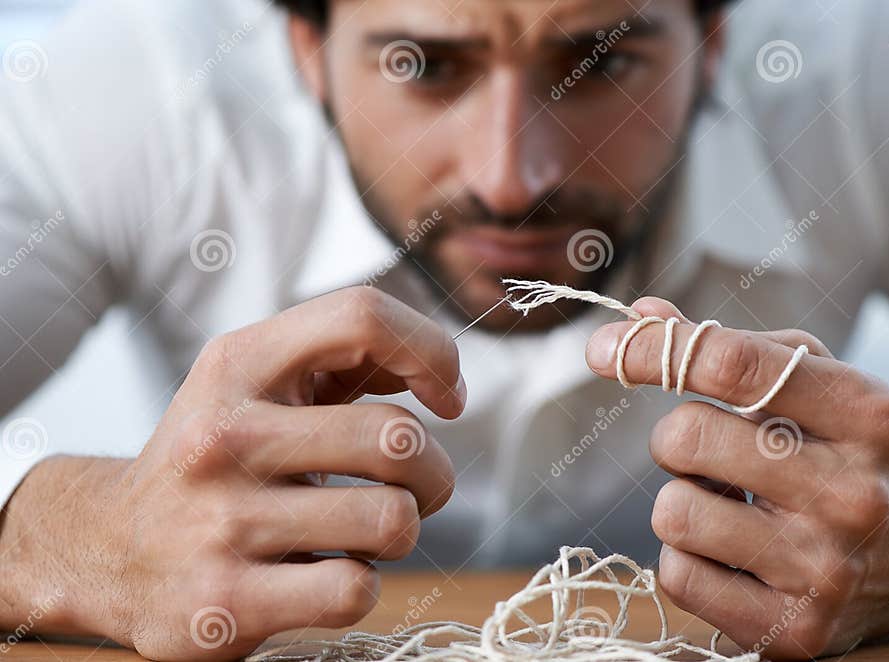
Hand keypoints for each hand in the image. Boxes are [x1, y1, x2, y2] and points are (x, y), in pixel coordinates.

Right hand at [0, 287, 463, 660]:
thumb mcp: (254, 386)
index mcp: (240, 364)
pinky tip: (327, 577)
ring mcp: (222, 520)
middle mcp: (226, 434)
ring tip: (362, 533)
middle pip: (397, 436)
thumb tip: (439, 370)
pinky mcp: (225, 601)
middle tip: (413, 488)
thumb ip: (341, 362)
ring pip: (390, 519)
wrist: (105, 549)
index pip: (362, 318)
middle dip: (433, 473)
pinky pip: (355, 590)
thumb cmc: (213, 461)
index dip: (431, 351)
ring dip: (400, 532)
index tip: (447, 396)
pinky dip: (361, 587)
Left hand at [585, 297, 888, 658]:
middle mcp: (854, 493)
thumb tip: (638, 319)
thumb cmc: (844, 447)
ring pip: (672, 512)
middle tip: (709, 452)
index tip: (602, 347)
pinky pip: (677, 576)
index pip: (732, 365)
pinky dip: (686, 557)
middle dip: (675, 437)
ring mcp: (826, 570)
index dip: (651, 349)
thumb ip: (729, 346)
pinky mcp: (794, 630)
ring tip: (730, 503)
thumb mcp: (812, 382)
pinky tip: (733, 551)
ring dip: (681, 499)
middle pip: (685, 438)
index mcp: (866, 415)